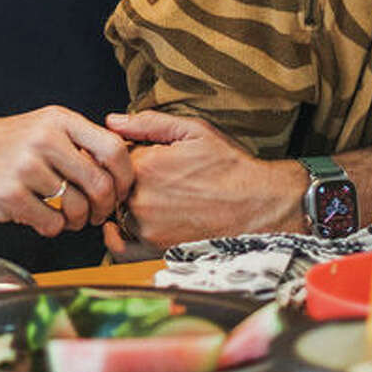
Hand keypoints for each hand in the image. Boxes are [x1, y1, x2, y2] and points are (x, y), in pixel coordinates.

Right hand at [0, 106, 132, 237]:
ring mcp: (26, 167)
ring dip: (76, 221)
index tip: (120, 191)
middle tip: (95, 214)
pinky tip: (41, 218)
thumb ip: (78, 142)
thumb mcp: (41, 127)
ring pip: (77, 208)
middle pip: (100, 184)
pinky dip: (52, 228)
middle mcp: (44, 139)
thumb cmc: (3, 148)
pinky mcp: (10, 196)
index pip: (113, 148)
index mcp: (58, 119)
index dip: (124, 177)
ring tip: (65, 216)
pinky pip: (52, 224)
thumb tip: (122, 168)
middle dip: (103, 208)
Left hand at [100, 111, 303, 254]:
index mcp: (146, 166)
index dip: (127, 153)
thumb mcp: (193, 131)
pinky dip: (117, 237)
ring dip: (125, 204)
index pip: (114, 157)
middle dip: (125, 178)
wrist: (260, 207)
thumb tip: (111, 120)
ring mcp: (148, 228)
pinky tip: (124, 225)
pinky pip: (121, 249)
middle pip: (113, 185)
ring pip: (118, 212)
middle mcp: (141, 199)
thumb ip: (148, 123)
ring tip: (154, 197)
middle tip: (152, 175)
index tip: (143, 152)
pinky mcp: (156, 251)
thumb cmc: (230, 167)